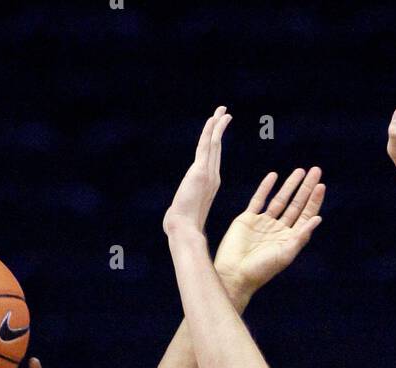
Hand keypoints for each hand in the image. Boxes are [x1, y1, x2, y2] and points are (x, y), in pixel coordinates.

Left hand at [163, 106, 232, 237]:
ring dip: (218, 126)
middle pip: (217, 148)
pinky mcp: (200, 171)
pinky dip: (210, 131)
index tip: (218, 133)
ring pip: (214, 144)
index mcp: (210, 185)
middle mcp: (213, 177)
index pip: (213, 160)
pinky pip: (207, 146)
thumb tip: (170, 219)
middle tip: (225, 115)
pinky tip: (213, 120)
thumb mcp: (181, 214)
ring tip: (223, 111)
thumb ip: (179, 211)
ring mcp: (209, 174)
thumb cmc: (181, 226)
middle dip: (220, 130)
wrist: (184, 229)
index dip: (216, 144)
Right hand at [214, 167, 324, 298]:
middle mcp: (278, 230)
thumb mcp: (285, 254)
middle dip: (306, 188)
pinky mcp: (248, 219)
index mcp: (289, 239)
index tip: (321, 185)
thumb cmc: (261, 270)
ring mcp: (263, 223)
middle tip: (316, 171)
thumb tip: (318, 219)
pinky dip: (265, 187)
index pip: (305, 215)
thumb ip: (301, 236)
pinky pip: (258, 200)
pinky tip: (273, 176)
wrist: (234, 274)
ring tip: (300, 171)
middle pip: (296, 204)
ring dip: (290, 185)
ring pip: (280, 199)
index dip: (314, 201)